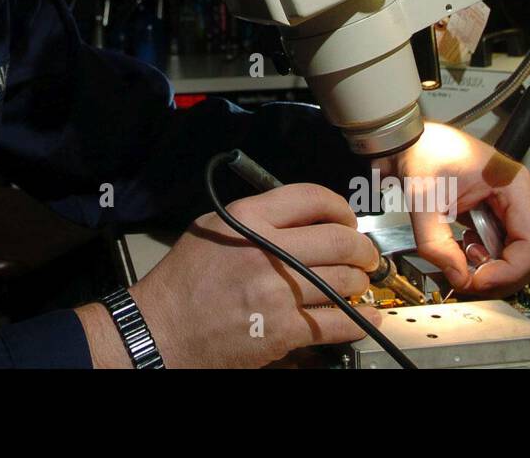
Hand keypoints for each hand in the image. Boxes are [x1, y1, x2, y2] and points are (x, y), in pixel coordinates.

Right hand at [112, 183, 383, 367]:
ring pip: (344, 281)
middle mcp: (268, 251)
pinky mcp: (282, 331)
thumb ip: (257, 215)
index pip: (312, 198)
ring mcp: (278, 293)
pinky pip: (337, 324)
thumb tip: (305, 216)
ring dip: (360, 283)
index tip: (347, 220)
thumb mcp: (212, 226)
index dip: (341, 208)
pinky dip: (359, 321)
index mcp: (249, 219)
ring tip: (358, 284)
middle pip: (339, 240)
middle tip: (366, 255)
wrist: (163, 328)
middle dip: (363, 248)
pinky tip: (365, 317)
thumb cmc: (184, 279)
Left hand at [378, 122, 529, 296]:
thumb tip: (458, 278)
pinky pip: (505, 251)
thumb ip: (436, 242)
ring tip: (462, 254)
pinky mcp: (502, 216)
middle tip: (467, 277)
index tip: (478, 281)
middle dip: (501, 275)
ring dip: (493, 269)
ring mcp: (515, 208)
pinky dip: (487, 260)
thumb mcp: (424, 199)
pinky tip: (464, 246)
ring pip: (520, 258)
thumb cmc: (424, 154)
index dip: (508, 271)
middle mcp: (523, 198)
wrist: (411, 143)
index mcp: (515, 186)